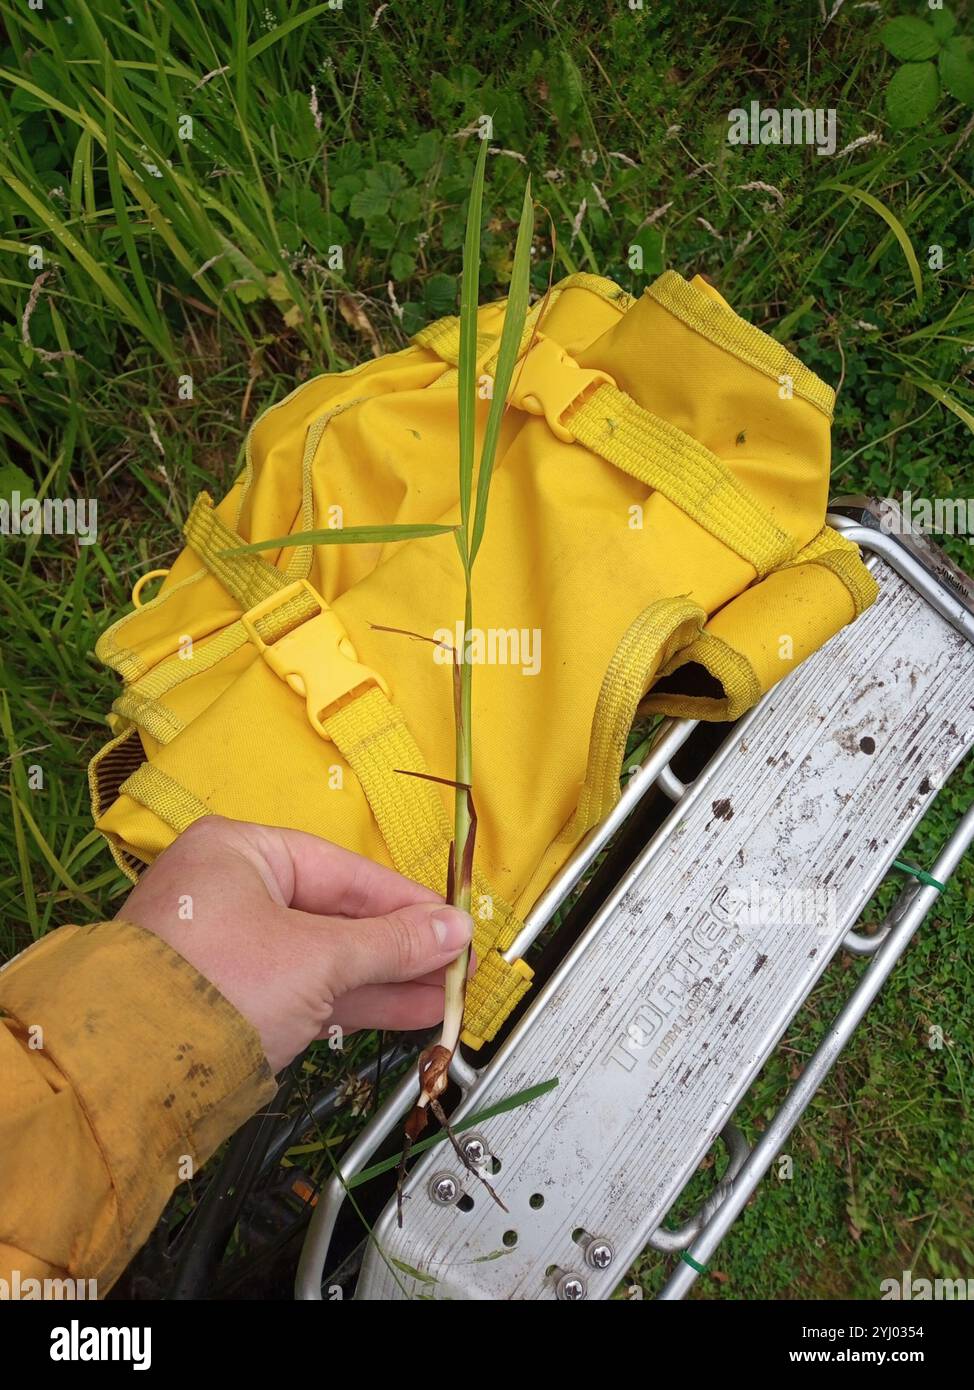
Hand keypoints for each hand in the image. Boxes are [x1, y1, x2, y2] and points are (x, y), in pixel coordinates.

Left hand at [115, 816, 472, 1072]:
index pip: (343, 869)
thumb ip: (390, 944)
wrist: (132, 1073)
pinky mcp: (234, 999)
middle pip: (336, 913)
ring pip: (326, 957)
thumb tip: (451, 930)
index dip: (405, 900)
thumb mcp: (317, 958)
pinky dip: (355, 1000)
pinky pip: (309, 989)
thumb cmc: (214, 986)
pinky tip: (409, 1010)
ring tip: (447, 994)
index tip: (452, 922)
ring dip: (387, 977)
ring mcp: (230, 949)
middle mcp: (230, 892)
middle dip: (402, 944)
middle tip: (457, 963)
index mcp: (238, 853)